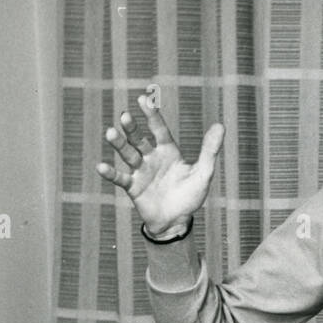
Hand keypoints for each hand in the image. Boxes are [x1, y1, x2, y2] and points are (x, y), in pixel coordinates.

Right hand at [96, 90, 223, 235]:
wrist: (177, 222)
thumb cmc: (190, 197)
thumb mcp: (203, 173)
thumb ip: (209, 151)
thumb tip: (221, 125)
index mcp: (167, 151)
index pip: (159, 129)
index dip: (152, 115)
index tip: (143, 99)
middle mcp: (151, 158)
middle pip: (138, 138)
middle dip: (131, 128)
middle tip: (124, 116)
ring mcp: (140, 172)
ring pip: (127, 154)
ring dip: (119, 144)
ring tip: (111, 133)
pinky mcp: (133, 187)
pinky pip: (120, 178)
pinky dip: (110, 173)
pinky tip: (101, 166)